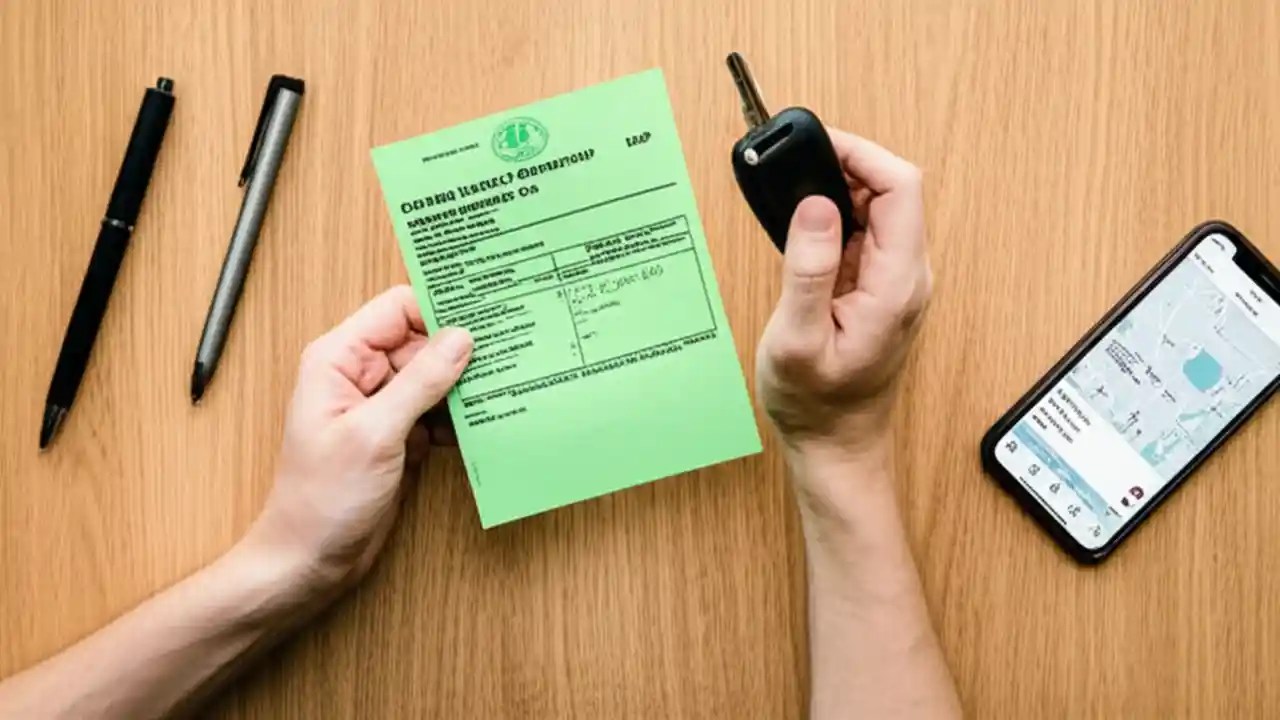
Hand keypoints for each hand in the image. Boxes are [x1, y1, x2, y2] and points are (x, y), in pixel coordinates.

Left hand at [243, 286, 472, 593]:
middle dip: (462, 350)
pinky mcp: (398, 436)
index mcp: (338, 360)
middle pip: (422, 341)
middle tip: (508, 353)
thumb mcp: (374, 434)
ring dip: (464, 387)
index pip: (397, 310)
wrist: (309, 561)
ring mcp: (381, 407)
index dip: (439, 310)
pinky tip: (483, 426)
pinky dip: (460, 418)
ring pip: (435, 377)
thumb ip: (420, 383)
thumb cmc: (321, 501)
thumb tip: (460, 339)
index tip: (484, 315)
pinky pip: (437, 411)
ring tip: (502, 388)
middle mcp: (359, 376)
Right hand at [757, 130, 930, 463]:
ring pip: (881, 209)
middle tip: (794, 164)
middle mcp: (908, 277)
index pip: (901, 188)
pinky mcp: (881, 289)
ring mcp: (898, 282)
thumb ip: (809, 270)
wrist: (835, 446)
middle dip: (846, 166)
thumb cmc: (816, 404)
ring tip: (792, 188)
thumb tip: (815, 205)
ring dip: (840, 190)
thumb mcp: (798, 339)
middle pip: (893, 191)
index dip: (861, 154)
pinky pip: (867, 234)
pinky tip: (804, 225)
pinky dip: (837, 217)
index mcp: (897, 284)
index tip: (817, 145)